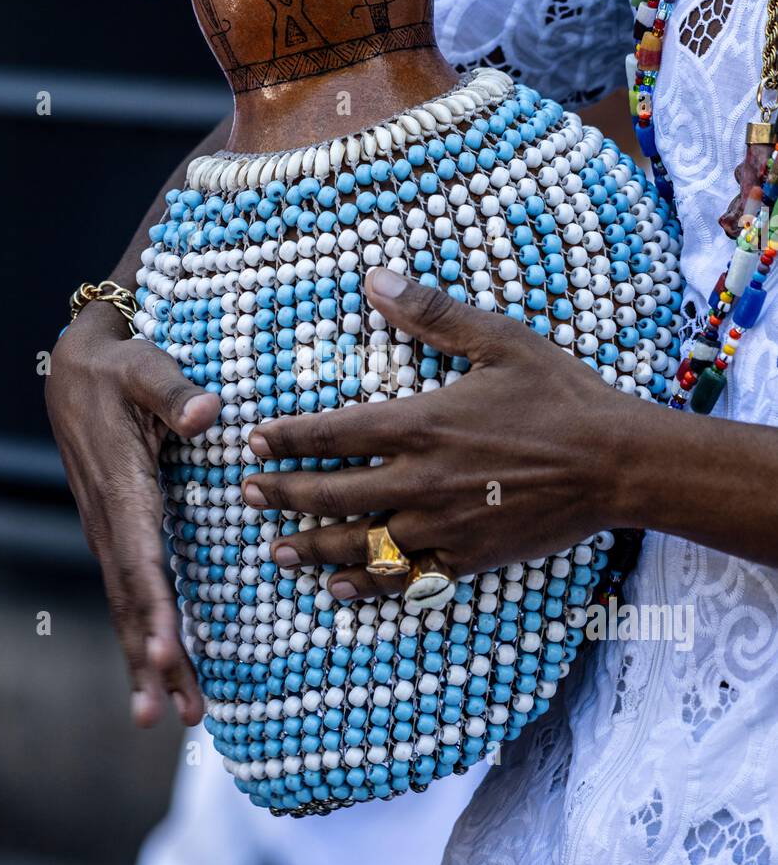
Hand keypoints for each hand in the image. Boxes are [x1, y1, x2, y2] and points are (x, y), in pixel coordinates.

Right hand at [46, 302, 219, 725]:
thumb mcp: (146, 367)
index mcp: (124, 490)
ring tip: (176, 715)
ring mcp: (112, 531)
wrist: (78, 367)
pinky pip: (134, 592)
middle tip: (173, 715)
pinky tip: (166, 668)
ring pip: (130, 606)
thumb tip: (207, 414)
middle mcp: (112, 521)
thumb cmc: (121, 366)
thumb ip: (174, 391)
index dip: (155, 610)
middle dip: (153, 660)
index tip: (169, 653)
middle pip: (133, 602)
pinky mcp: (120, 532)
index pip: (140, 561)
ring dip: (151, 661)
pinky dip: (149, 633)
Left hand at [243, 268, 644, 599]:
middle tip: (248, 494)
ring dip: (311, 546)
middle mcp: (421, 480)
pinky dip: (368, 584)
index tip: (253, 442)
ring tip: (276, 550)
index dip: (287, 439)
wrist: (617, 464)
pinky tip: (341, 586)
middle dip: (283, 494)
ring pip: (359, 543)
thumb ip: (431, 313)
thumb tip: (374, 278)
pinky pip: (405, 578)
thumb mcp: (499, 340)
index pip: (333, 434)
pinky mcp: (468, 558)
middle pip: (331, 493)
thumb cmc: (561, 396)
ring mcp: (442, 526)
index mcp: (422, 424)